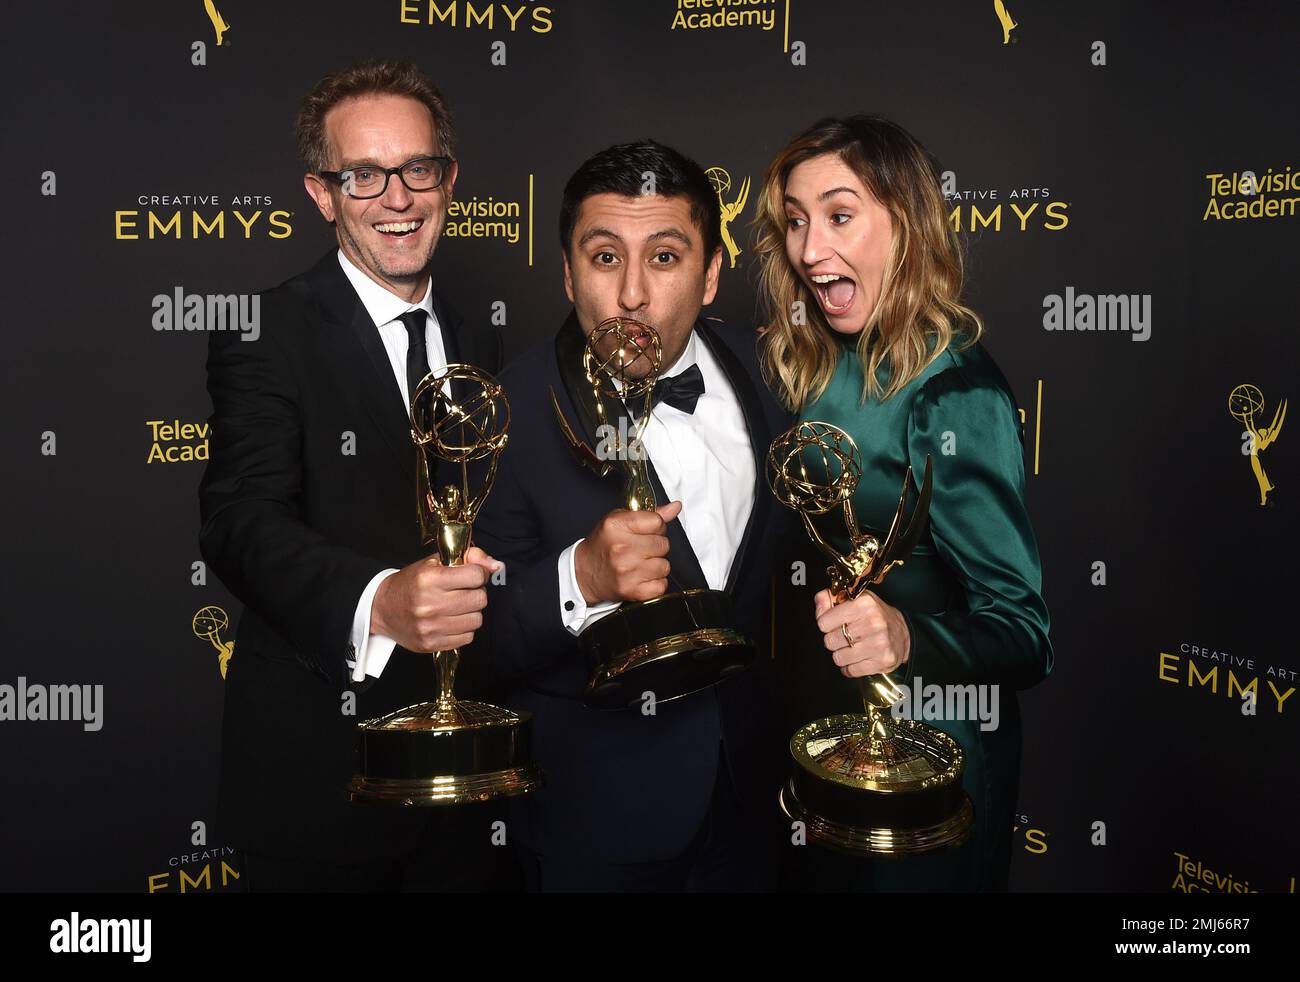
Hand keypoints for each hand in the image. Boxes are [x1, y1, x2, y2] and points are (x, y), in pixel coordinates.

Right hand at [371, 546, 500, 652]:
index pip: (475, 575)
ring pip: (476, 620)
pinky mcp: (431, 644)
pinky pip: (467, 637)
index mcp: (429, 579)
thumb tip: (496, 565)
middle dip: (476, 592)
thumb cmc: (411, 583)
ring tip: (458, 607)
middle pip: (479, 599)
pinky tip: (452, 621)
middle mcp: (429, 604)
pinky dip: (464, 628)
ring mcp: (430, 627)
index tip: (472, 574)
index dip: (479, 573)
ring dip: (471, 612)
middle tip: (464, 591)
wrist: (381, 609)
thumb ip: (467, 558)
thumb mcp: (435, 563)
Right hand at [574, 501, 680, 603]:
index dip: (656, 526)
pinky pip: (662, 585)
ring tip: (640, 563)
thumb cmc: (603, 545)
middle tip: (642, 549)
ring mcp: (627, 571)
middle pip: (663, 544)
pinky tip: (642, 576)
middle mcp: (621, 548)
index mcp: (616, 526)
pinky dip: (655, 582)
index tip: (647, 531)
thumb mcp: (619, 522)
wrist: (584, 573)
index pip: (657, 522)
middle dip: (656, 546)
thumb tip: (675, 507)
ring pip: (665, 565)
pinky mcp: (632, 591)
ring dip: (656, 565)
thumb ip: (649, 515)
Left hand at [814, 589, 910, 677]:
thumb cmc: (874, 616)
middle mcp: (873, 622)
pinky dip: (850, 667)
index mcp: (864, 603)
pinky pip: (851, 671)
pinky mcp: (882, 661)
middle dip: (833, 640)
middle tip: (844, 636)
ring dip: (842, 655)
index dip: (825, 624)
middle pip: (830, 641)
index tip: (833, 623)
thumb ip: (829, 598)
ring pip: (838, 658)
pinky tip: (858, 658)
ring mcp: (879, 643)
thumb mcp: (854, 600)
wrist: (902, 634)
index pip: (824, 622)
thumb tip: (819, 606)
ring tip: (852, 647)